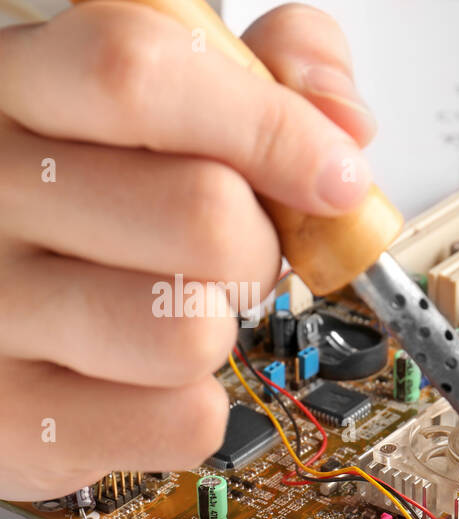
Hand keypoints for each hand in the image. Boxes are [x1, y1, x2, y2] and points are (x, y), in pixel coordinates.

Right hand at [0, 2, 374, 500]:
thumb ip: (267, 74)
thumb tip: (342, 125)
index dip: (269, 128)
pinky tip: (150, 376)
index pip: (140, 75)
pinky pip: (183, 422)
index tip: (335, 176)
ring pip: (191, 332)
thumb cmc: (99, 197)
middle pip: (202, 215)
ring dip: (224, 328)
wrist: (0, 311)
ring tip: (182, 308)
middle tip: (236, 254)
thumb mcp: (174, 101)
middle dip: (263, 247)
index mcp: (23, 87)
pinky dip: (197, 407)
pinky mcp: (17, 419)